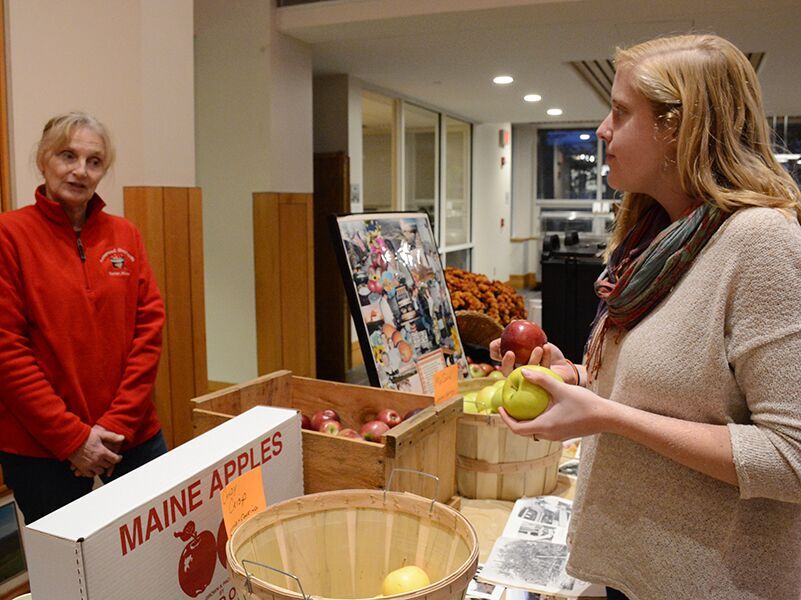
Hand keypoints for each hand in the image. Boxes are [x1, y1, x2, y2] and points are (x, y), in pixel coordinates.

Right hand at [68, 427, 122, 477]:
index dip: (118, 458)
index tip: (118, 457)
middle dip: (109, 462)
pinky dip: (93, 472)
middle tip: (109, 458)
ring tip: (101, 463)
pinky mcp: (82, 468)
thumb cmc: (86, 435)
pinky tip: (94, 468)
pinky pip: (90, 474)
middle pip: (107, 465)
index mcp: (102, 452)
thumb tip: (123, 438)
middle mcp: (97, 460)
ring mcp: (89, 465)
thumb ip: (112, 437)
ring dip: (102, 468)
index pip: (115, 460)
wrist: (71, 438)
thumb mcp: (100, 434)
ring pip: (100, 471)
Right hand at [489, 338, 575, 383]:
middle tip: (510, 353)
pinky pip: (543, 369)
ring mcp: (531, 379)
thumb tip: (513, 322)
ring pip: (527, 372)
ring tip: (538, 348)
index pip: (498, 360)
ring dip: (532, 359)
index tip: (497, 344)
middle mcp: (518, 373)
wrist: (559, 362)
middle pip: (507, 372)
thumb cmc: (542, 350)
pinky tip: (546, 347)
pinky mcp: (544, 381)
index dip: (495, 354)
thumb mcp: (530, 339)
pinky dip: (545, 357)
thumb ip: (521, 333)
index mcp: (512, 363)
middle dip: (506, 363)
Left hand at [498, 366, 612, 440]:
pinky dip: (537, 420)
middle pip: (524, 431)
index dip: (505, 419)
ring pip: (534, 431)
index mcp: (544, 426)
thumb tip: (522, 371)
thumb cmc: (584, 403)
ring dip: (526, 420)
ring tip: (522, 405)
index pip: (517, 428)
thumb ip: (541, 380)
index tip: (500, 407)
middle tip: (509, 405)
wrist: (606, 417)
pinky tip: (540, 407)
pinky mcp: (563, 435)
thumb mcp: (561, 388)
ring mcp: (556, 437)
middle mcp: (548, 435)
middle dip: (513, 419)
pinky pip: (544, 429)